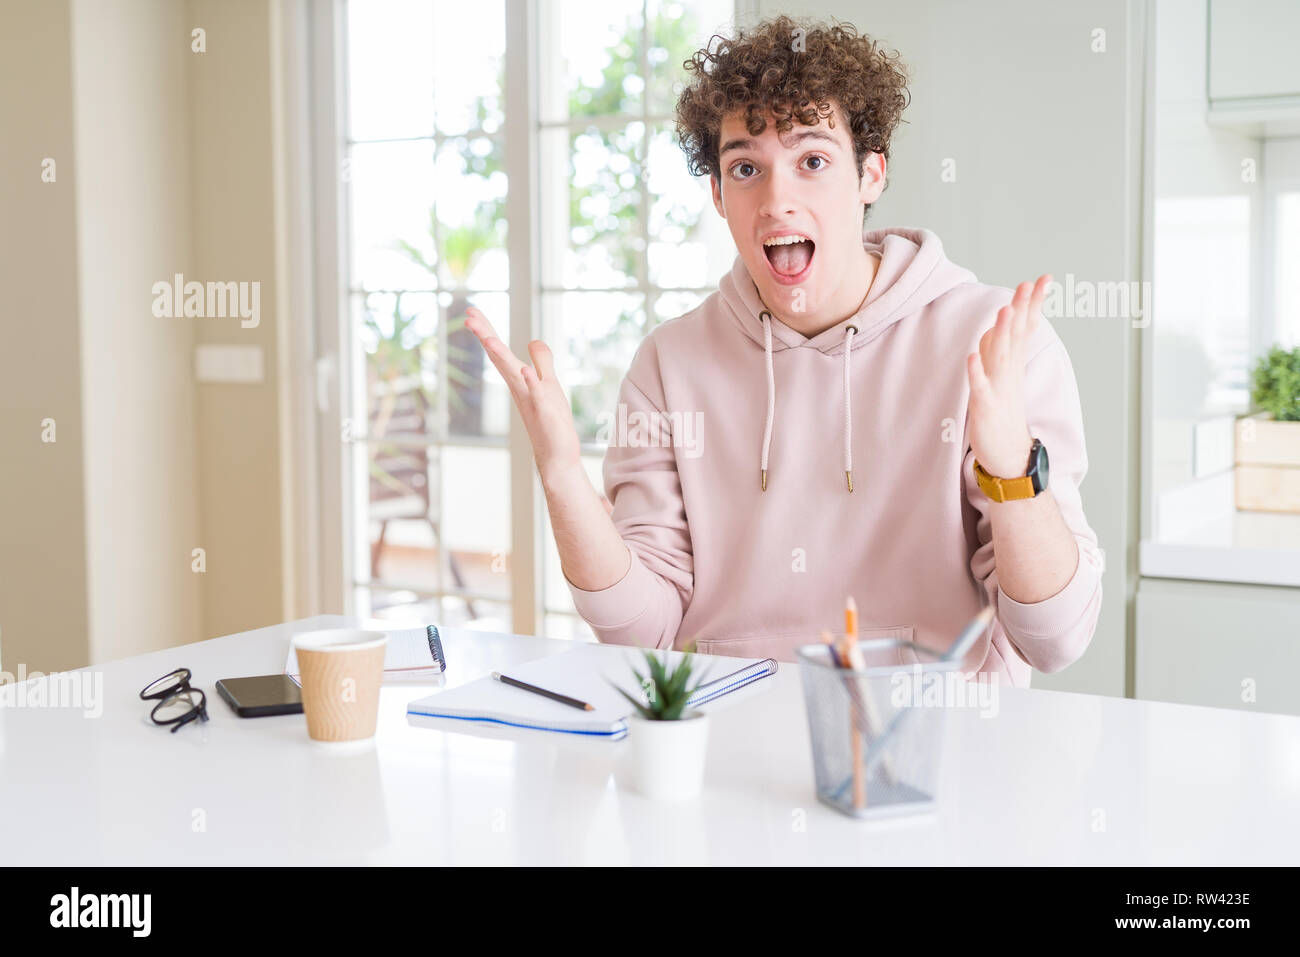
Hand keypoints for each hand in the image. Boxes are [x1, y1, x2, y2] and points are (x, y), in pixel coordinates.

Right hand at [464, 306, 580, 480]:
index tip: (472, 312)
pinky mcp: (545, 411)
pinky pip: (537, 393)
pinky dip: (531, 381)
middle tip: (468, 316)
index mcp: (520, 379)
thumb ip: (542, 361)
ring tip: (487, 338)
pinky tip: (525, 370)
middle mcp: (520, 387)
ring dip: (500, 356)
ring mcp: (531, 399)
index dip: (487, 331)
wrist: (557, 455)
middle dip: (485, 336)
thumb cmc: (551, 420)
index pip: (500, 351)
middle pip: (500, 357)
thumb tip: (533, 340)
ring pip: (513, 373)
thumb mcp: (549, 383)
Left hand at [966, 275, 1049, 478]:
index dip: (1033, 304)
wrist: (1009, 455)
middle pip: (1016, 335)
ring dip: (1001, 333)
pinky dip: (976, 372)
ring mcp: (999, 389)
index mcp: (1014, 363)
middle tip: (1029, 284)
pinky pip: (980, 388)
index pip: (1025, 327)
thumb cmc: (1004, 413)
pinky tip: (972, 356)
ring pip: (1000, 356)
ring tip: (1006, 308)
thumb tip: (1003, 321)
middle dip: (1022, 309)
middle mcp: (1009, 372)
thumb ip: (1003, 347)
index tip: (1044, 279)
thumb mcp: (1005, 375)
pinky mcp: (985, 408)